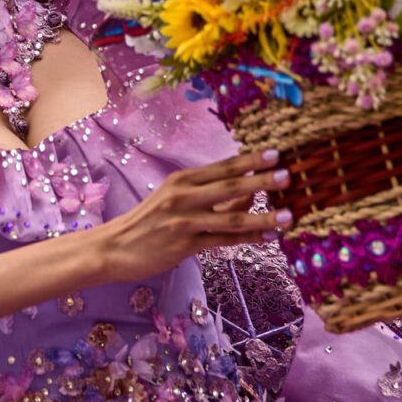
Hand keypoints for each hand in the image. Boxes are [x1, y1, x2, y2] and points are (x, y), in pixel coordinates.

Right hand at [93, 148, 291, 284]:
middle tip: (288, 175)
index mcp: (180, 180)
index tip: (275, 153)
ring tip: (288, 215)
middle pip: (229, 187)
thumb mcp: (173, 201)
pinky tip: (268, 237)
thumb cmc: (147, 223)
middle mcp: (182, 196)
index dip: (249, 161)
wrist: (113, 247)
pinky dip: (248, 239)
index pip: (221, 168)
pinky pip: (223, 241)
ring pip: (231, 218)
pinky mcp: (184, 245)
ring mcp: (183, 221)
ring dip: (262, 216)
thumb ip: (210, 198)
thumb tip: (249, 196)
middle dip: (261, 181)